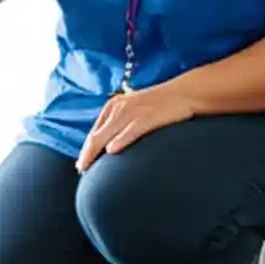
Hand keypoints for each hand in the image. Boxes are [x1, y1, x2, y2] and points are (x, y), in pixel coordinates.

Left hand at [76, 85, 196, 171]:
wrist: (184, 93)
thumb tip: (109, 147)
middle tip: (81, 170)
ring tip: (88, 167)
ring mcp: (132, 112)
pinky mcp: (147, 116)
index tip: (81, 164)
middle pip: (96, 136)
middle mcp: (118, 108)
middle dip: (87, 154)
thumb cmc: (159, 106)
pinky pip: (130, 130)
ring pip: (107, 135)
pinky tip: (111, 150)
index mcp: (112, 106)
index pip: (94, 132)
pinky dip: (120, 140)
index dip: (86, 149)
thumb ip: (120, 124)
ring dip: (95, 152)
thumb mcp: (134, 110)